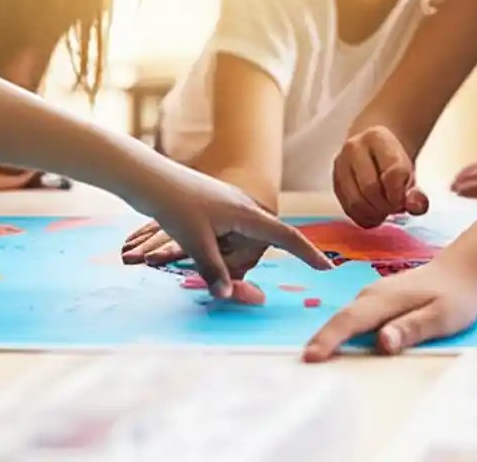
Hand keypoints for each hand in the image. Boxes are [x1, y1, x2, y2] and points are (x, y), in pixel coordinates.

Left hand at [126, 164, 332, 298]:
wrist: (150, 179)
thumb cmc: (175, 206)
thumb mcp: (195, 242)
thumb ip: (213, 271)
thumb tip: (227, 296)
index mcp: (246, 214)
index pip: (285, 236)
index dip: (306, 253)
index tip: (326, 267)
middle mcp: (243, 208)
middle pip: (255, 245)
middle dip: (234, 262)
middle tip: (207, 258)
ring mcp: (229, 207)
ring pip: (235, 242)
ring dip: (217, 254)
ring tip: (189, 244)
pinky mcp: (215, 208)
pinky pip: (222, 235)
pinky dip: (210, 245)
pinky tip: (190, 237)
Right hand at [303, 258, 476, 360]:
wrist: (461, 269)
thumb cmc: (455, 296)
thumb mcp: (442, 316)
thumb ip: (412, 328)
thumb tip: (382, 343)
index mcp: (384, 299)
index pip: (350, 320)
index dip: (329, 339)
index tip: (311, 357)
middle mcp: (371, 296)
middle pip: (340, 320)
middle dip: (319, 341)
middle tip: (301, 365)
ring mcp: (371, 297)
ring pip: (344, 319)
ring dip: (326, 338)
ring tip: (312, 360)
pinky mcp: (375, 302)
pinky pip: (352, 319)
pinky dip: (339, 333)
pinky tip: (334, 347)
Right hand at [332, 127, 428, 227]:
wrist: (372, 148)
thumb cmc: (392, 161)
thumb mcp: (410, 172)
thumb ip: (416, 193)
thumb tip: (416, 207)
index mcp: (377, 138)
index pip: (392, 173)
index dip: (400, 194)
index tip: (404, 199)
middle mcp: (354, 148)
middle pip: (370, 188)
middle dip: (386, 205)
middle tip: (395, 207)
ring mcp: (340, 165)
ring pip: (355, 202)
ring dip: (374, 214)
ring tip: (385, 211)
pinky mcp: (335, 182)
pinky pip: (347, 209)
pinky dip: (363, 218)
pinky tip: (373, 214)